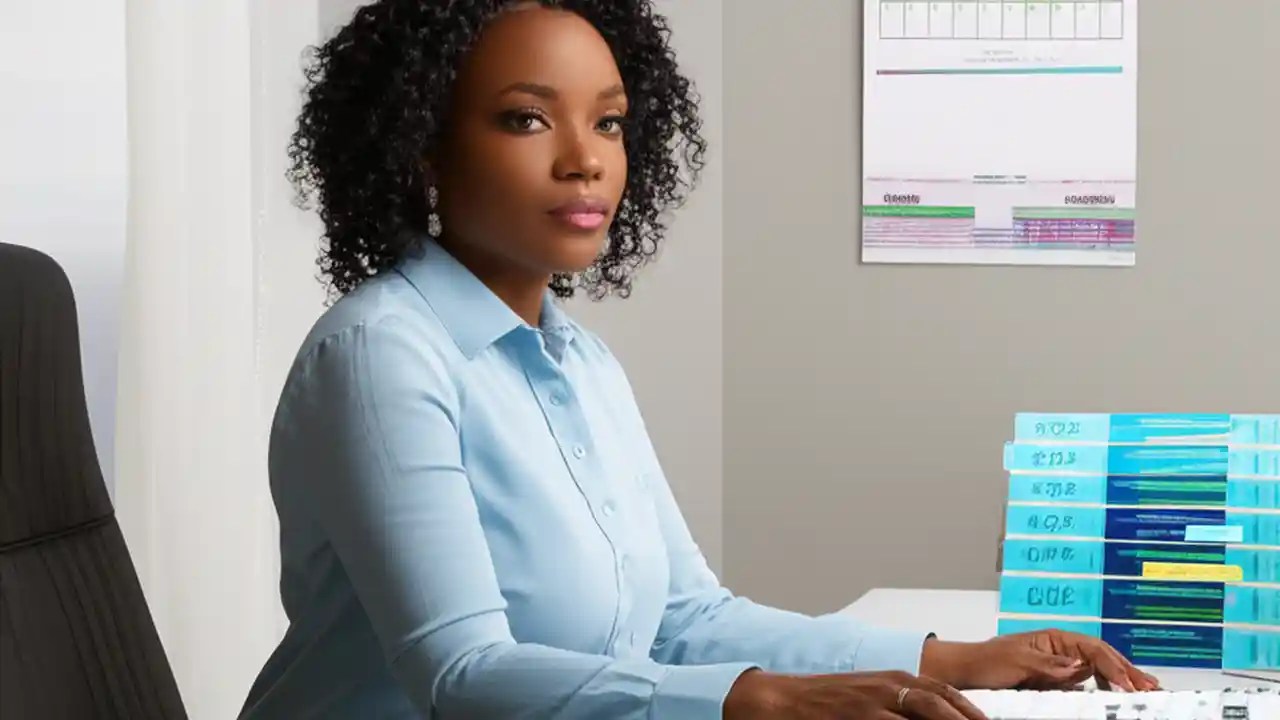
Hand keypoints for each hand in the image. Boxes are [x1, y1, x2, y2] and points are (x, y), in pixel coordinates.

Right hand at [723, 668, 989, 719]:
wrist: (779, 699)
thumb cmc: (824, 701)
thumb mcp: (868, 694)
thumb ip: (899, 704)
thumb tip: (929, 714)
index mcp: (894, 678)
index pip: (945, 692)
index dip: (971, 711)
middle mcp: (888, 686)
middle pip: (940, 704)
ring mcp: (872, 704)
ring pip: (922, 715)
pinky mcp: (856, 718)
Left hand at [919, 630, 1160, 691]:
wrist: (964, 672)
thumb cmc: (986, 662)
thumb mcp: (1017, 661)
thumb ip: (1049, 665)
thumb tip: (1080, 666)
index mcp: (1054, 639)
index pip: (1093, 650)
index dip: (1113, 666)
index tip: (1127, 685)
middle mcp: (1062, 650)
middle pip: (1102, 657)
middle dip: (1127, 671)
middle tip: (1151, 687)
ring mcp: (1061, 666)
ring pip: (1099, 670)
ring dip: (1122, 678)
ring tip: (1146, 688)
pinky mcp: (1056, 682)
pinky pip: (1087, 684)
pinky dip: (1105, 688)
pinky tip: (1119, 693)